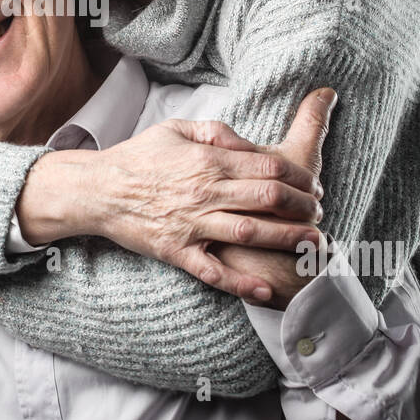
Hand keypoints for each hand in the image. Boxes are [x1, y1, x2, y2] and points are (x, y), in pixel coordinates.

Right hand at [22, 88, 336, 302]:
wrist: (98, 190)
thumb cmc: (138, 157)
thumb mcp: (175, 128)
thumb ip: (215, 131)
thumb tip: (247, 141)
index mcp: (207, 160)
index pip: (267, 167)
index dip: (298, 177)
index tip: (313, 184)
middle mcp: (204, 192)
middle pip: (267, 198)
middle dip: (302, 205)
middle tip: (320, 211)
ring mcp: (191, 224)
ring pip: (250, 232)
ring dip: (287, 238)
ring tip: (315, 243)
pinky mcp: (177, 251)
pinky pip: (213, 272)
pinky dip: (240, 284)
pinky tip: (266, 291)